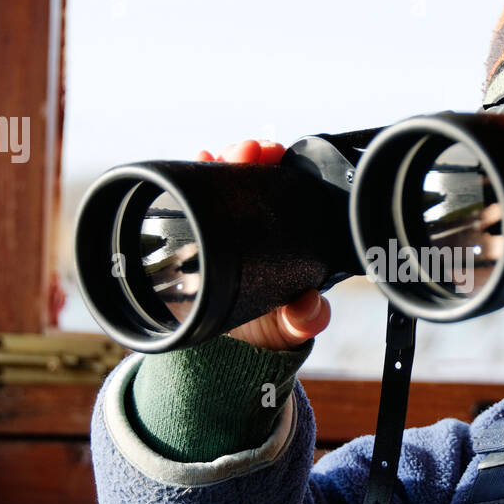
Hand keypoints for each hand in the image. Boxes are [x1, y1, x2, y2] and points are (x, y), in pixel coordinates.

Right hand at [197, 140, 331, 350]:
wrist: (224, 353)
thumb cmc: (265, 332)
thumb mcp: (289, 328)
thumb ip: (304, 321)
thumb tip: (311, 308)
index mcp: (282, 238)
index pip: (282, 191)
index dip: (278, 168)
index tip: (276, 154)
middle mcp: (253, 226)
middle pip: (250, 178)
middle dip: (247, 155)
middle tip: (249, 150)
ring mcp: (222, 228)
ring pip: (221, 183)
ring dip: (220, 160)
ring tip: (218, 153)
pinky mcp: (193, 236)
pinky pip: (191, 200)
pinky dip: (192, 176)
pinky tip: (197, 159)